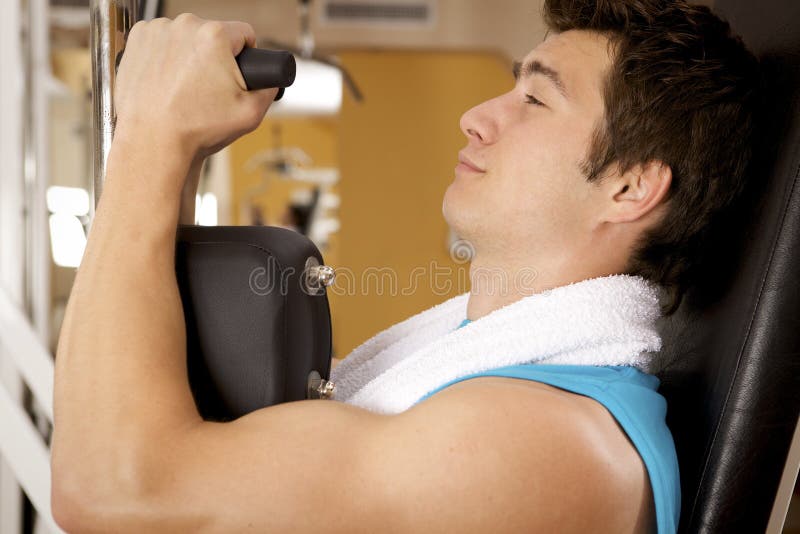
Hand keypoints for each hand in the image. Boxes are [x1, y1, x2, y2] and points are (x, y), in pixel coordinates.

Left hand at [113, 14, 277, 163]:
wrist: (153, 142)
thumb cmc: (196, 128)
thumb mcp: (251, 113)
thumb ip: (270, 90)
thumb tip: (271, 81)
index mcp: (214, 36)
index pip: (244, 33)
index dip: (245, 56)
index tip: (234, 74)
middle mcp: (184, 26)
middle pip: (213, 35)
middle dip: (215, 57)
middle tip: (208, 88)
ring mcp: (157, 31)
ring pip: (186, 38)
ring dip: (189, 55)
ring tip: (185, 87)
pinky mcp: (137, 40)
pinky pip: (161, 42)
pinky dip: (165, 57)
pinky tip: (167, 81)